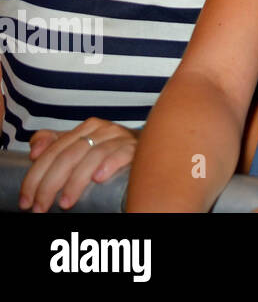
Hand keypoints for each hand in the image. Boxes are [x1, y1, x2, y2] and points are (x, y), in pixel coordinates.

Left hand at [19, 118, 136, 211]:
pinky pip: (121, 153)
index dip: (35, 176)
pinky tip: (98, 178)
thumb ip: (53, 144)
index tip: (26, 200)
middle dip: (50, 184)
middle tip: (41, 207)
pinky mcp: (137, 147)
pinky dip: (109, 164)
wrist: (152, 149)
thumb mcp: (79, 147)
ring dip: (75, 182)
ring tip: (65, 203)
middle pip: (69, 155)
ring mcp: (120, 136)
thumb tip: (34, 151)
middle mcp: (102, 129)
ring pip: (91, 156)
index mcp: (85, 128)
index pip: (53, 150)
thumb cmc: (110, 154)